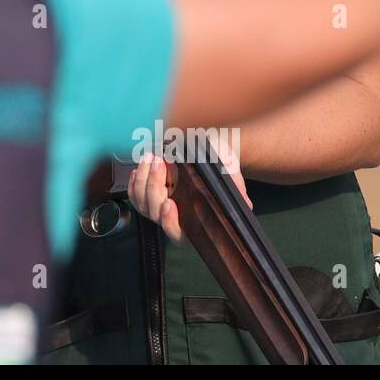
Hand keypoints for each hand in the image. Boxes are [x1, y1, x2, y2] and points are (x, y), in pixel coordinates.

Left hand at [128, 151, 252, 242]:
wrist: (208, 147)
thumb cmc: (220, 162)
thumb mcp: (230, 168)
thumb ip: (235, 187)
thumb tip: (245, 205)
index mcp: (194, 218)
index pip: (178, 233)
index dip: (170, 222)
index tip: (169, 203)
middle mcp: (174, 215)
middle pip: (154, 212)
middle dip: (154, 186)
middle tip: (160, 162)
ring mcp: (158, 204)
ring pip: (142, 202)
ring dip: (144, 179)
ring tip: (152, 157)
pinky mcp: (148, 193)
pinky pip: (134, 194)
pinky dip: (135, 181)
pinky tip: (141, 167)